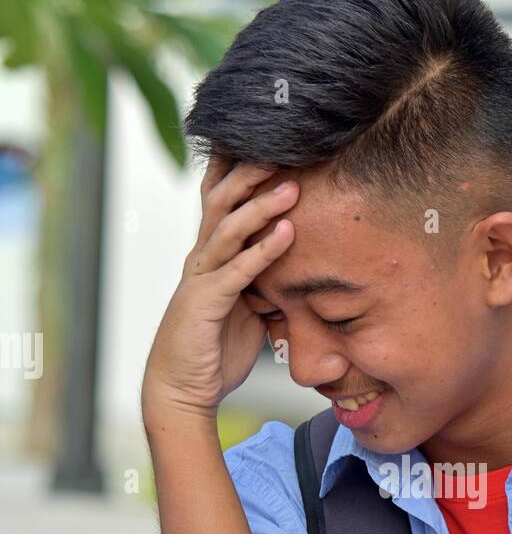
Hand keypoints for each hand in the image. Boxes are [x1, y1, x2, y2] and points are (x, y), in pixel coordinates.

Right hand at [142, 159, 298, 427]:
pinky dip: (264, 250)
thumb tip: (306, 275)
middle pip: (222, 202)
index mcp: (212, 255)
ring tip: (292, 186)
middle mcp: (202, 258)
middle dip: (250, 174)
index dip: (238, 171)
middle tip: (283, 148)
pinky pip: (238, 270)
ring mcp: (202, 277)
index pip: (221, 201)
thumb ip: (271, 285)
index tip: (268, 143)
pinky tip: (287, 234)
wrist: (183, 390)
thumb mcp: (252, 311)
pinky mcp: (205, 302)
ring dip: (261, 206)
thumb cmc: (215, 350)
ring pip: (228, 228)